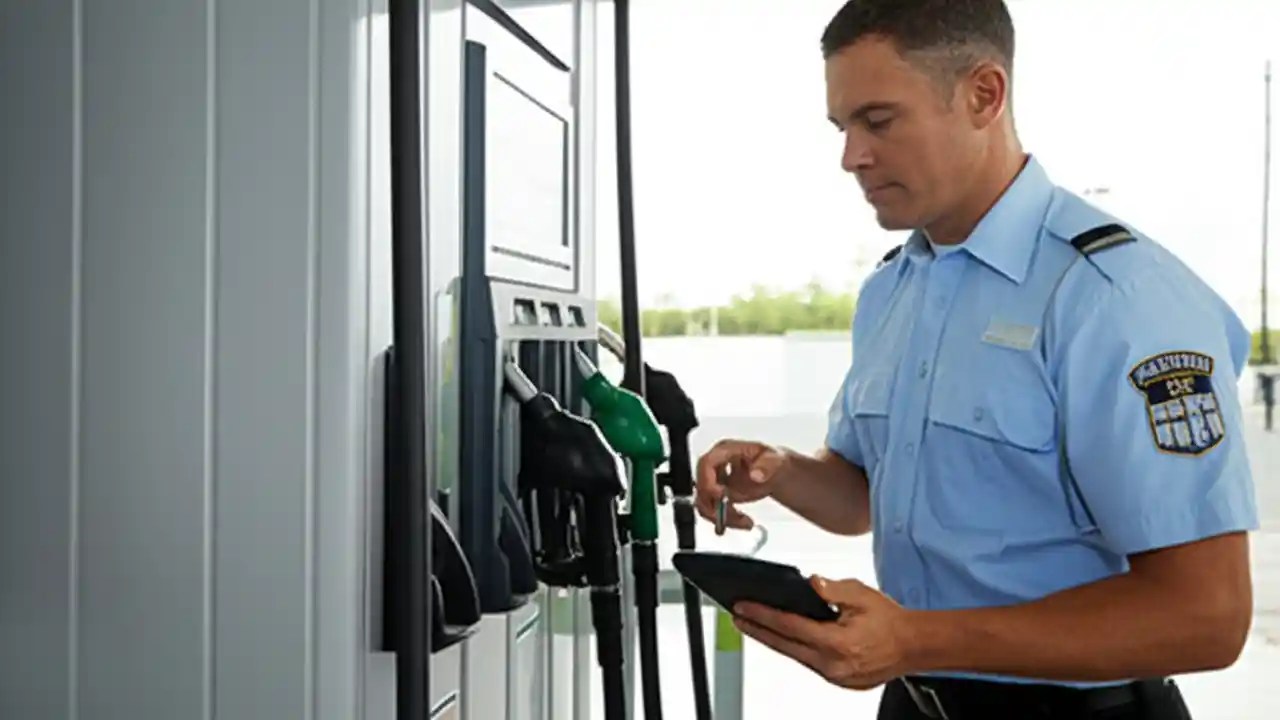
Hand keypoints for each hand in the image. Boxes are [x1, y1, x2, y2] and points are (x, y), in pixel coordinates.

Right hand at [694, 439, 786, 534]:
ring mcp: (717, 481)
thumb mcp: (776, 460)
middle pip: (702, 486)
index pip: (706, 464)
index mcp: (725, 450)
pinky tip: (742, 522)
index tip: (720, 497)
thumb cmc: (774, 461)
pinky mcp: (720, 495)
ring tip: (744, 521)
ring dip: (722, 516)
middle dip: (714, 505)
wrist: (779, 473)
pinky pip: (713, 510)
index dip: (708, 481)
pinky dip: (725, 520)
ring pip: (706, 502)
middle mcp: (716, 464)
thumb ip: (766, 466)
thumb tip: (755, 475)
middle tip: (732, 515)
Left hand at [732, 576, 915, 690]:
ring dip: (774, 640)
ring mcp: (835, 677)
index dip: (762, 615)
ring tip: (754, 626)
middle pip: (784, 646)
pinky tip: (784, 638)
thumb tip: (809, 583)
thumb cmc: (891, 621)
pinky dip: (795, 649)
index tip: (743, 607)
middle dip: (758, 630)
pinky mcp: (838, 681)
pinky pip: (809, 663)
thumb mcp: (861, 595)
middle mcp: (833, 665)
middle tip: (738, 618)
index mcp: (837, 643)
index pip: (788, 626)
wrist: (914, 646)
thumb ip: (832, 589)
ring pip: (795, 656)